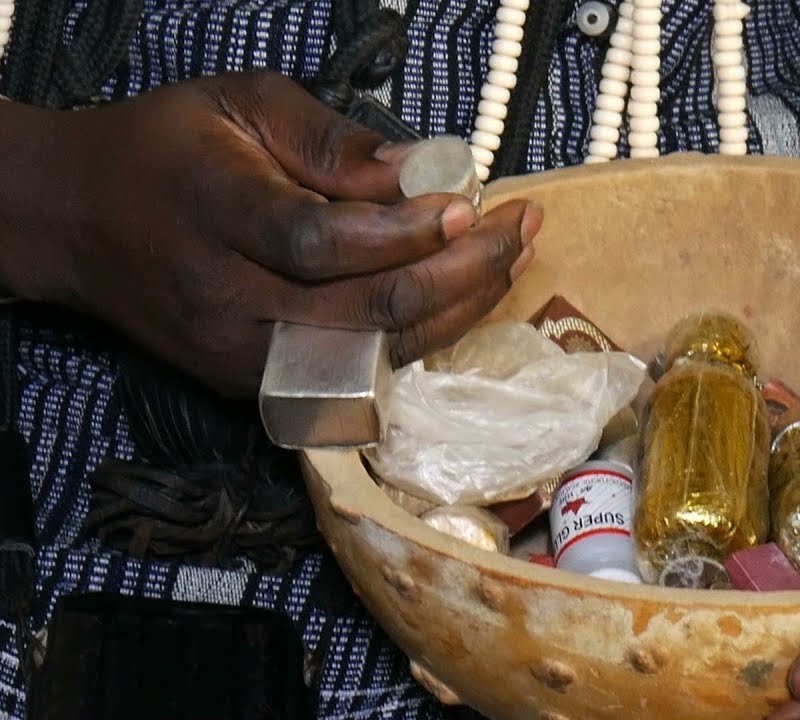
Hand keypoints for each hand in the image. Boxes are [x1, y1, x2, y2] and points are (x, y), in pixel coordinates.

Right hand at [9, 72, 537, 395]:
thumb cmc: (164, 149)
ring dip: (458, 309)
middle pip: (369, 312)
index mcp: (214, 213)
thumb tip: (420, 176)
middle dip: (464, 273)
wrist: (79, 221)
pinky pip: (360, 373)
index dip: (408, 233)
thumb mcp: (240, 105)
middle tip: (519, 227)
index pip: (325, 243)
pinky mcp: (253, 387)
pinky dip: (420, 338)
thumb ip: (332, 142)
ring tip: (511, 258)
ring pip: (376, 355)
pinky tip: (462, 297)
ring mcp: (239, 356)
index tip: (471, 205)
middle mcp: (225, 300)